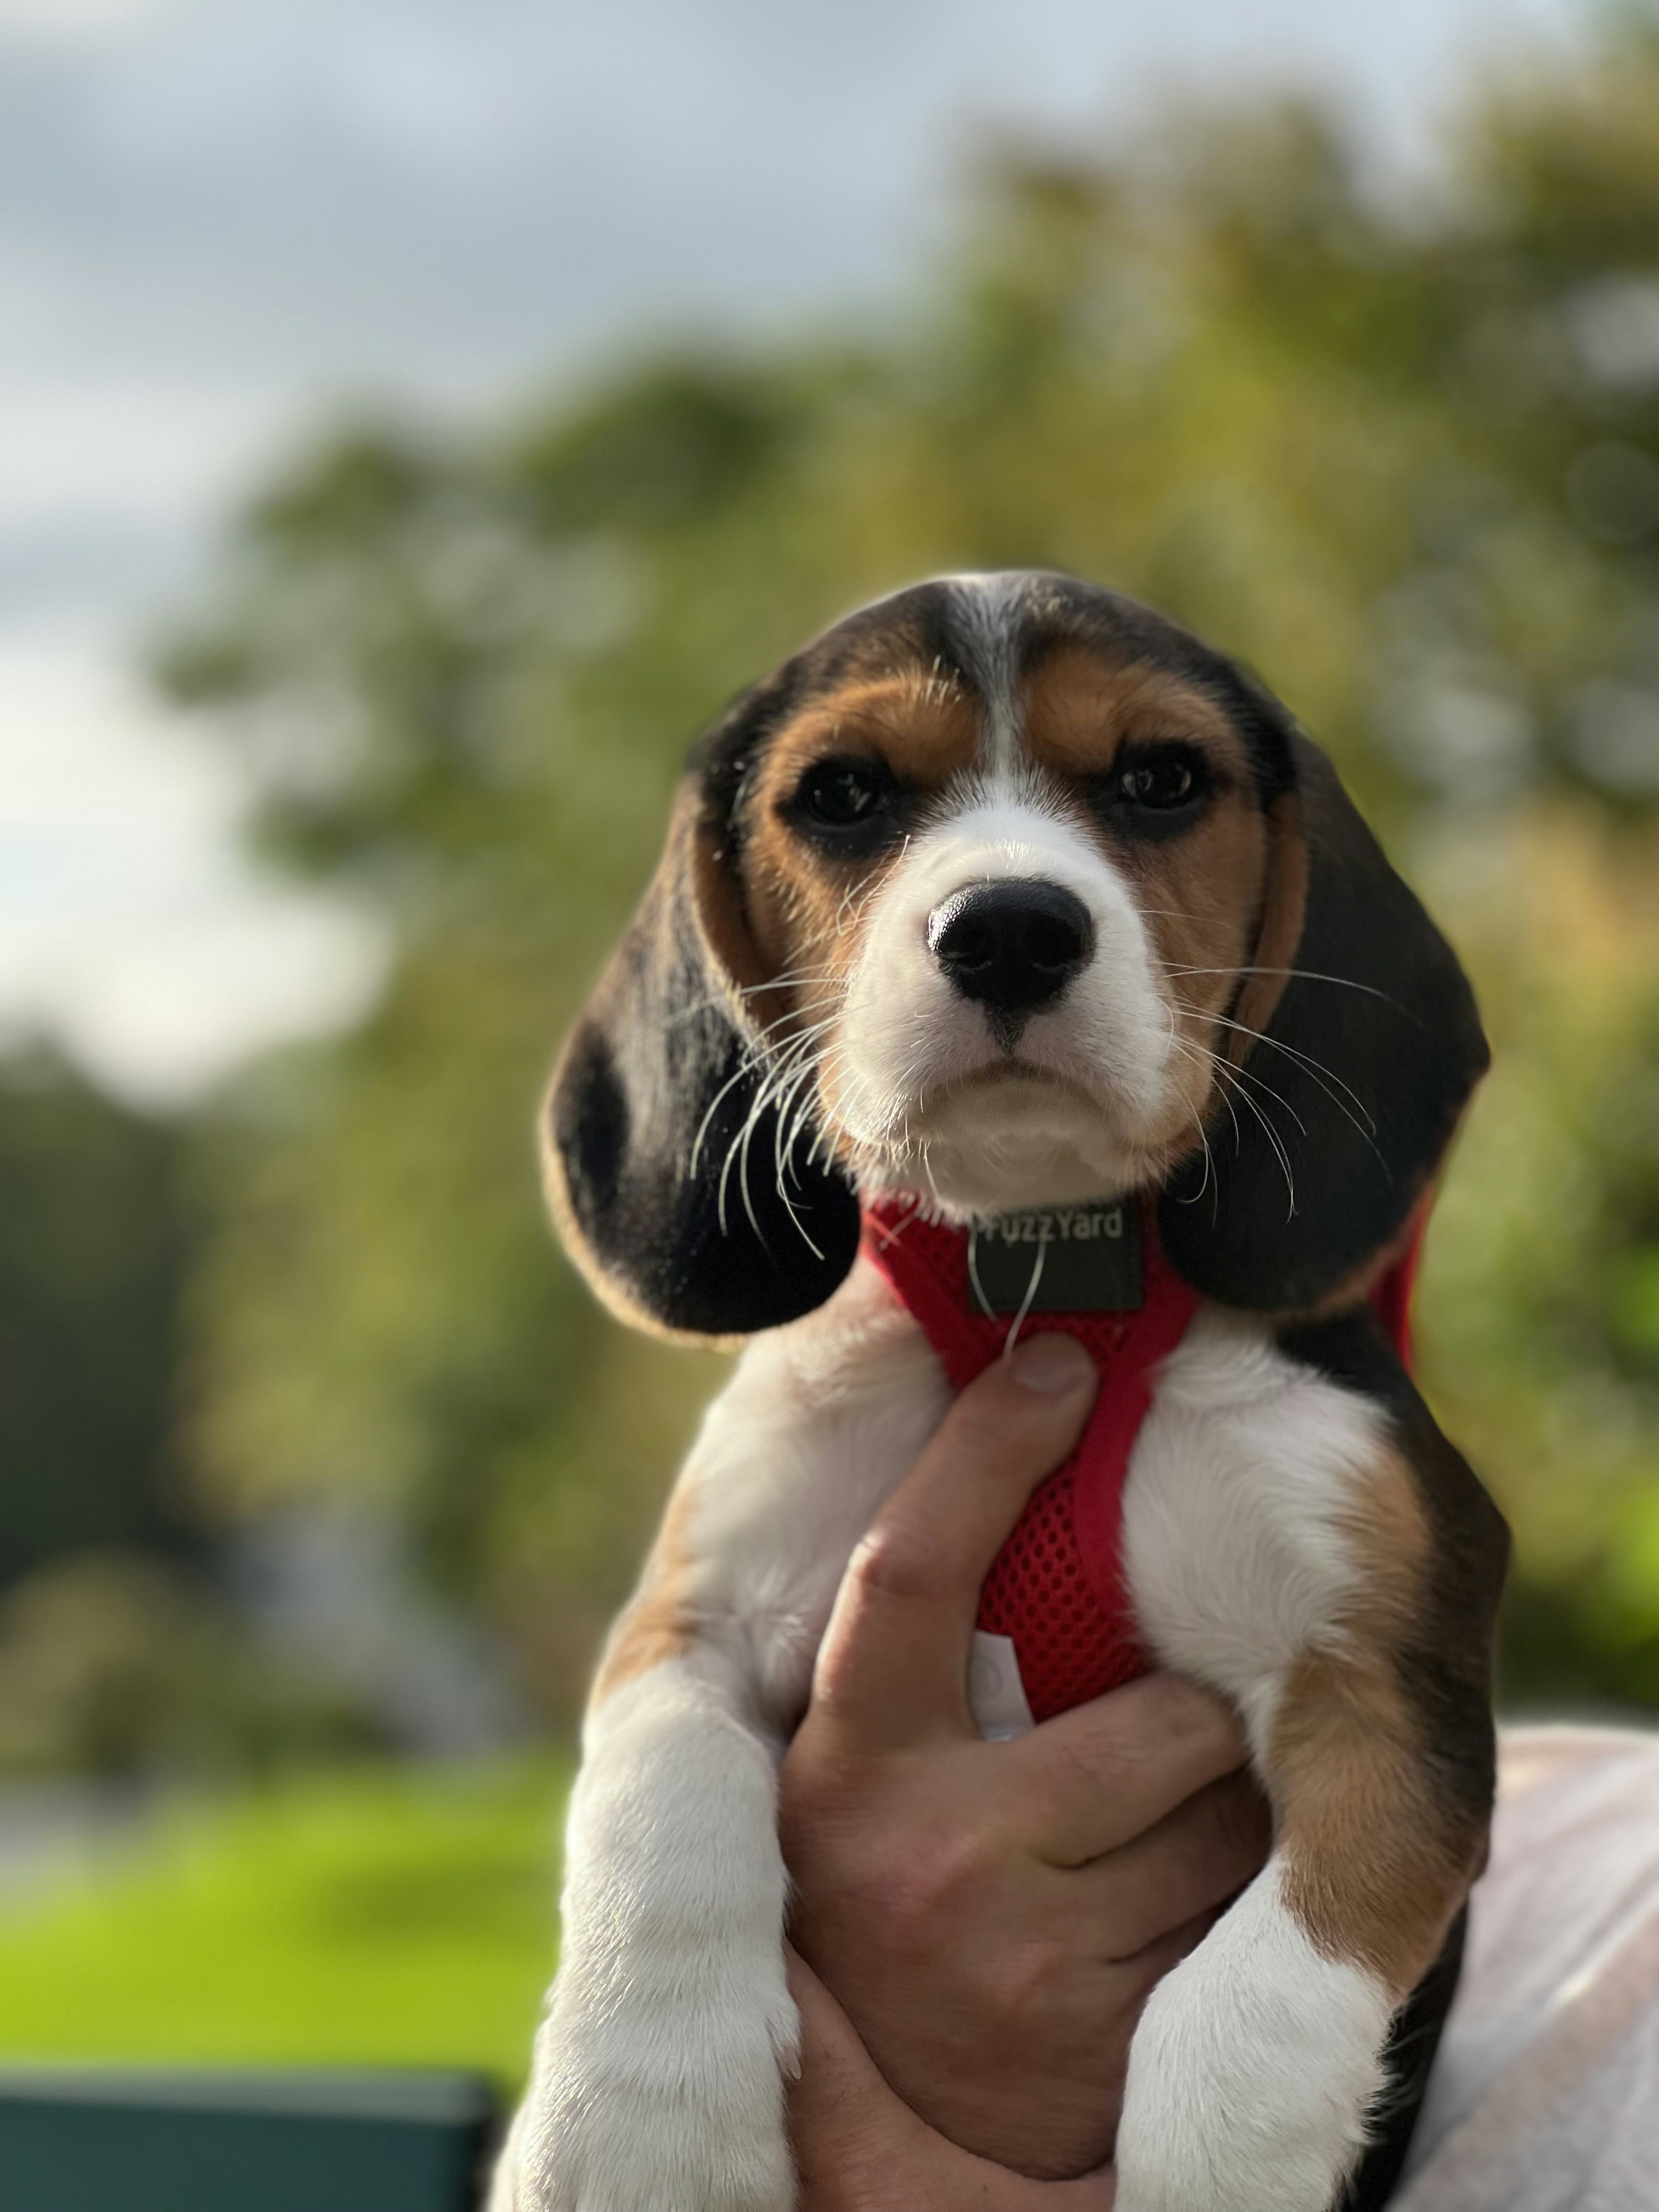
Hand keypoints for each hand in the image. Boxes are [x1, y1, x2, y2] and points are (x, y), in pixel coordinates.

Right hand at [780, 1332, 1270, 2181]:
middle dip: (1186, 1715)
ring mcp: (1021, 1958)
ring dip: (1223, 1809)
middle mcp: (922, 1856)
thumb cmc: (895, 1869)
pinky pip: (1241, 1918)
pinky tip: (1167, 1918)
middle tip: (1148, 1735)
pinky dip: (1234, 1904)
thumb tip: (1007, 1438)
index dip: (983, 1451)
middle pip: (1156, 1716)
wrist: (894, 2108)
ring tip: (1152, 1832)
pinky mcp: (1107, 2042)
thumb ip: (910, 1648)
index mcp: (843, 1764)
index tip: (1058, 1361)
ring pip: (1224, 1817)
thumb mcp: (864, 1760)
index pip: (906, 1571)